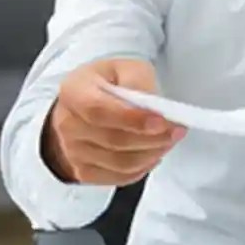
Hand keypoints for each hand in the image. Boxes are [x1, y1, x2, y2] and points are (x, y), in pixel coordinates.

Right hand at [42, 58, 185, 185]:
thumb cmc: (108, 84)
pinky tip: (153, 152)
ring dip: (152, 153)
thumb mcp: (126, 68)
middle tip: (176, 130)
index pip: (98, 110)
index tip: (160, 121)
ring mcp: (73, 151)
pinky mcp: (84, 172)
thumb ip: (138, 81)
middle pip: (113, 140)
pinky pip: (119, 177)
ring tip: (169, 140)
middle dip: (152, 138)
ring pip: (120, 163)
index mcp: (74, 91)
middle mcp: (68, 124)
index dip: (132, 119)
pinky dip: (143, 167)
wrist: (85, 107)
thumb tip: (152, 107)